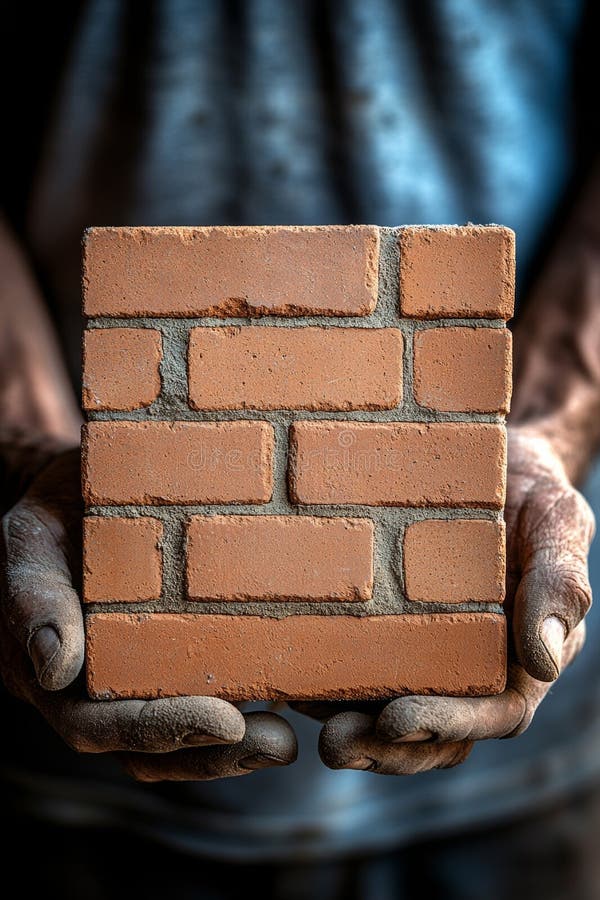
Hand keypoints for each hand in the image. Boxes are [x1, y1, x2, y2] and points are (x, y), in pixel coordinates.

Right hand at [0, 448, 296, 780]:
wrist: (79, 488)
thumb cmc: (58, 503)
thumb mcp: (32, 534)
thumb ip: (36, 596)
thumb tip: (57, 666)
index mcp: (48, 664)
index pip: (95, 722)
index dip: (159, 729)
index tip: (227, 720)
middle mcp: (83, 687)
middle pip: (140, 748)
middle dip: (209, 753)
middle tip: (277, 745)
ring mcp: (123, 678)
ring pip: (170, 742)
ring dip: (228, 751)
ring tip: (284, 743)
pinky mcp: (161, 662)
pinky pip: (197, 698)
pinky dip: (238, 710)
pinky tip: (286, 703)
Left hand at [294, 426, 593, 773]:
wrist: (495, 461)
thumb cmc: (535, 491)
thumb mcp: (560, 522)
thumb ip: (559, 583)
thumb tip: (544, 658)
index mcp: (522, 656)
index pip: (492, 711)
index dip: (446, 724)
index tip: (398, 721)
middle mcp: (474, 666)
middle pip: (436, 732)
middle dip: (387, 746)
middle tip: (335, 743)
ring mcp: (431, 652)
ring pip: (394, 712)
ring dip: (353, 727)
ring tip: (302, 715)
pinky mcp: (392, 629)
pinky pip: (364, 666)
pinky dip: (331, 681)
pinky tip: (289, 675)